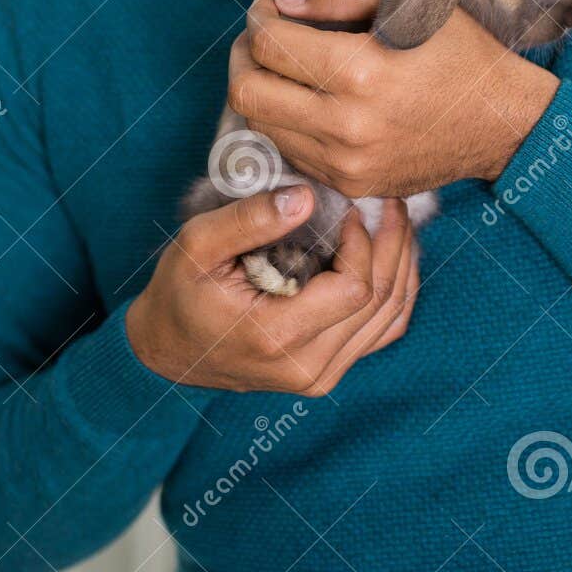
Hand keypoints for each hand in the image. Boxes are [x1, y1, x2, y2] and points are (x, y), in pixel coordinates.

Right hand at [124, 186, 415, 394]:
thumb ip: (249, 219)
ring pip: (391, 316)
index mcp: (278, 337)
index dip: (364, 243)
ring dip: (402, 264)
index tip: (350, 208)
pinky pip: (383, 332)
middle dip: (393, 244)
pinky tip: (394, 256)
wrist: (168, 350)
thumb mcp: (197, 246)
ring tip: (396, 221)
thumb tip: (308, 196)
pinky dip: (397, 291)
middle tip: (390, 202)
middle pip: (382, 300)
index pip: (355, 288)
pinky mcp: (328, 372)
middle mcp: (309, 366)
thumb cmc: (180, 294)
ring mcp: (322, 375)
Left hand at [228, 0, 559, 197]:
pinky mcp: (352, 183)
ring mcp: (347, 162)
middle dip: (244, 57)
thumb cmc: (460, 53)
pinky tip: (304, 100)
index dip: (258, 19)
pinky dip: (285, 123)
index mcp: (360, 71)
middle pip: (249, 93)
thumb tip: (283, 3)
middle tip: (259, 38)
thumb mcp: (410, 1)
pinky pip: (292, 152)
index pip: (271, 45)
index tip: (266, 8)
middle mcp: (347, 124)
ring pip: (262, 127)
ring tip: (279, 67)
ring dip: (260, 90)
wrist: (502, 123)